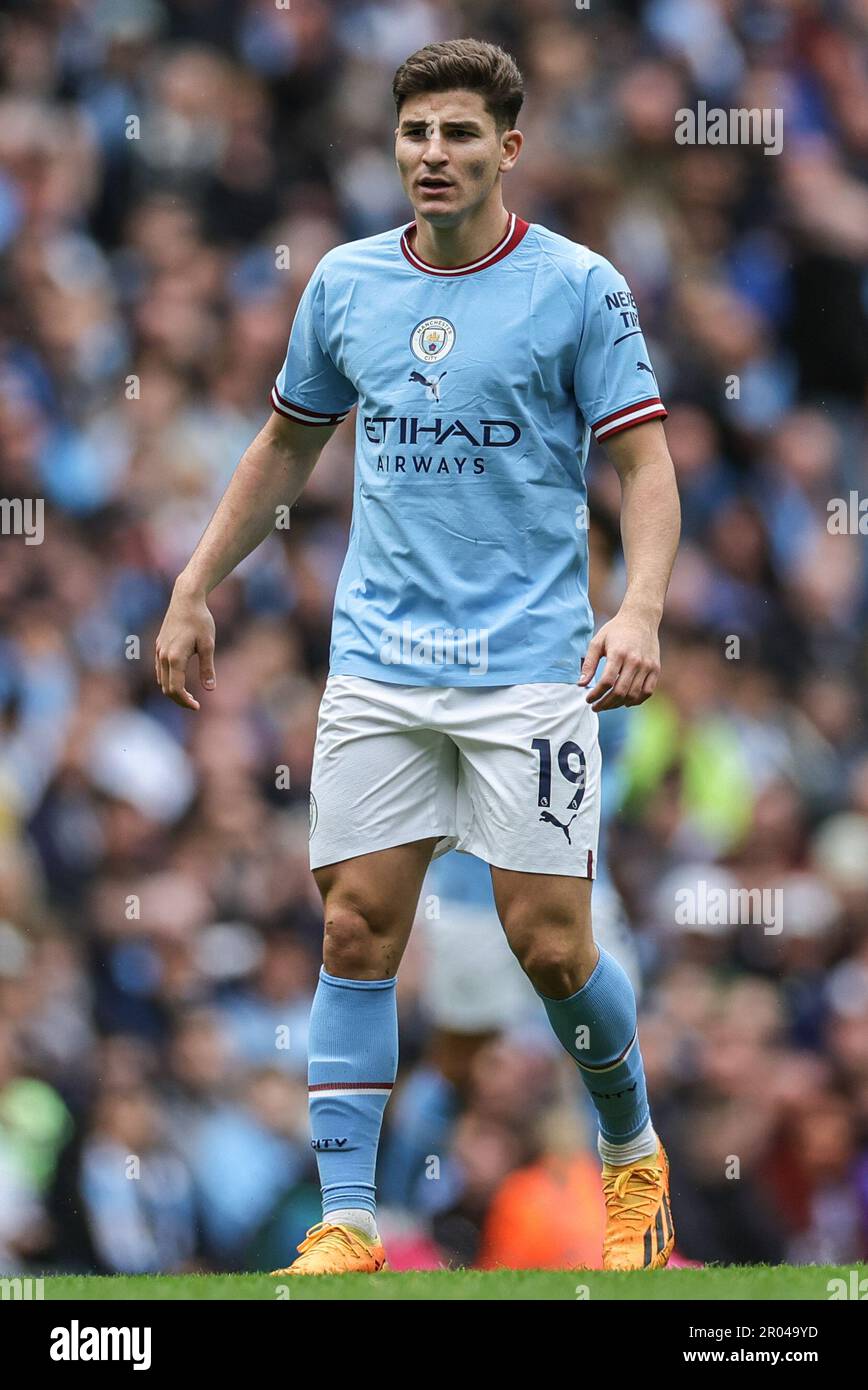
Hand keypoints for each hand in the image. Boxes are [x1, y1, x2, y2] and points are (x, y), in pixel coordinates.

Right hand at [155, 579, 215, 710]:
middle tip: (195, 704)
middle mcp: (163, 656)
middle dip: (179, 700)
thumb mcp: (208, 644)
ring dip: (173, 690)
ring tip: (189, 695)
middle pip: (166, 688)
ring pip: (161, 680)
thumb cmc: (200, 620)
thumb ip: (207, 668)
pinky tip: (180, 679)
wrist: (185, 599)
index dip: (185, 702)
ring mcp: (159, 651)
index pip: (176, 689)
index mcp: (175, 658)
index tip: (197, 707)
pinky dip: (168, 679)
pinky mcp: (159, 645)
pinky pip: (160, 670)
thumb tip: (210, 689)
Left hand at [578, 608, 660, 711]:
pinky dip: (636, 700)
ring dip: (619, 704)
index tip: (588, 699)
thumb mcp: (597, 642)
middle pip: (620, 692)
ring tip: (608, 705)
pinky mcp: (655, 668)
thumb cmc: (615, 630)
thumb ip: (589, 663)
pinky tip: (625, 702)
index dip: (596, 694)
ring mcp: (647, 666)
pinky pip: (648, 691)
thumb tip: (581, 684)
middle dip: (605, 704)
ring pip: (634, 695)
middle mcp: (635, 661)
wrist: (641, 618)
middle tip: (596, 707)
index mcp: (618, 653)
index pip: (607, 682)